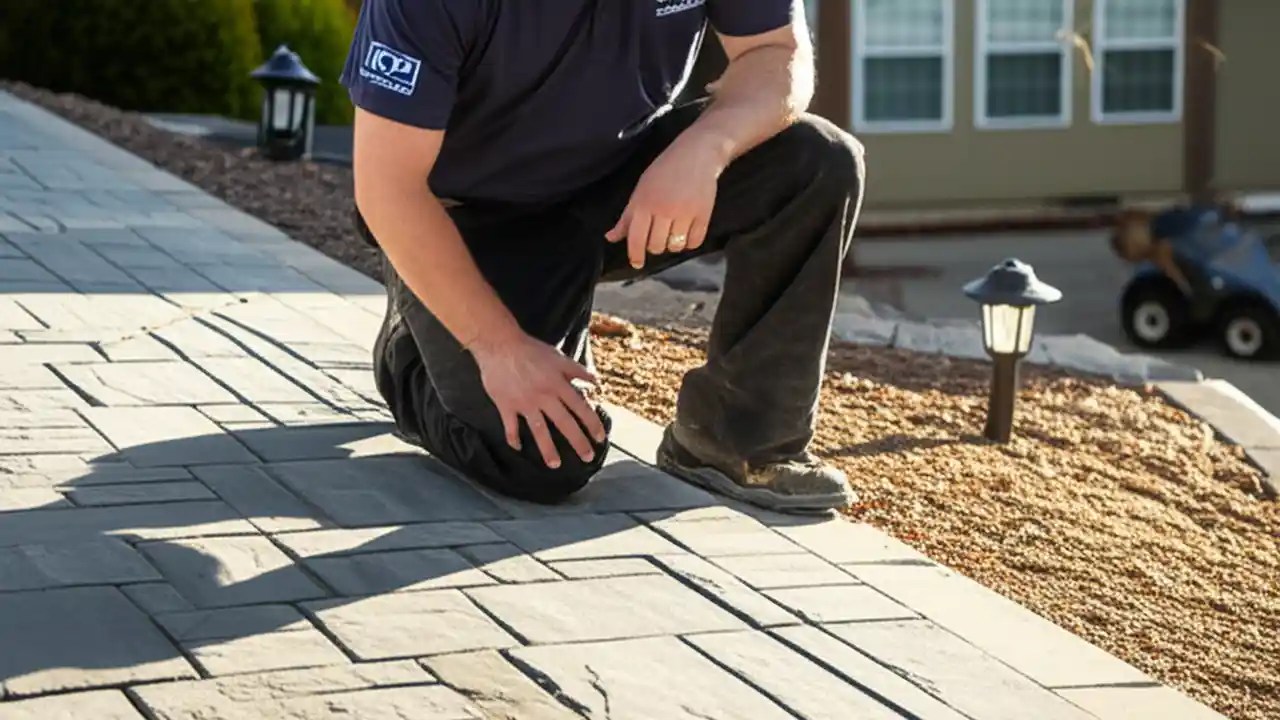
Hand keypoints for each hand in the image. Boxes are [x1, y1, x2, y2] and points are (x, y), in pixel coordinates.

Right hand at [470, 333, 606, 468]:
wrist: (499, 344)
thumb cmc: (530, 350)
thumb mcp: (558, 357)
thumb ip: (577, 371)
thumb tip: (595, 382)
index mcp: (558, 384)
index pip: (580, 408)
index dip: (592, 424)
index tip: (600, 438)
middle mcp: (544, 396)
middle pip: (564, 423)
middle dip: (578, 442)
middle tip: (587, 457)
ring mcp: (524, 402)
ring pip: (539, 430)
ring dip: (548, 449)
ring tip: (555, 464)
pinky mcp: (506, 405)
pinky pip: (510, 426)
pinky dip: (513, 438)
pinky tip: (518, 448)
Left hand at [604, 134, 723, 268]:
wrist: (697, 154)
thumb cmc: (664, 171)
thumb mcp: (640, 190)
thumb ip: (627, 217)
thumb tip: (611, 237)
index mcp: (644, 204)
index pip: (636, 238)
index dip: (635, 255)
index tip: (637, 263)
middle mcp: (663, 210)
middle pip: (656, 246)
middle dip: (655, 246)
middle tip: (659, 236)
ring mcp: (684, 213)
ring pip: (675, 246)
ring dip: (673, 244)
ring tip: (674, 232)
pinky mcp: (703, 215)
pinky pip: (694, 242)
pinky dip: (689, 242)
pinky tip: (687, 233)